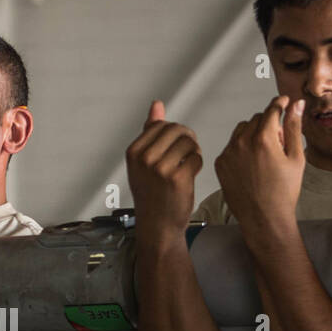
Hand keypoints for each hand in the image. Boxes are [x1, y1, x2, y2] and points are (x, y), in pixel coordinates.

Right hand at [125, 100, 202, 239]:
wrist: (157, 225)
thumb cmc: (151, 194)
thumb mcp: (143, 162)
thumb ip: (150, 132)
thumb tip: (156, 105)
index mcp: (134, 152)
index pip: (161, 125)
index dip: (174, 133)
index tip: (175, 146)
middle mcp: (144, 159)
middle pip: (176, 130)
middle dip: (186, 139)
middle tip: (187, 153)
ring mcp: (160, 168)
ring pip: (188, 142)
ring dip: (193, 151)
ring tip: (188, 163)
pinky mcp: (177, 178)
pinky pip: (196, 157)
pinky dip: (197, 164)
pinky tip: (190, 174)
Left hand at [214, 96, 304, 242]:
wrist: (263, 218)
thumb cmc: (283, 192)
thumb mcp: (295, 158)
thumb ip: (294, 128)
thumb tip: (296, 106)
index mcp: (263, 139)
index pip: (271, 109)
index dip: (280, 104)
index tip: (284, 102)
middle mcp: (242, 143)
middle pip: (256, 118)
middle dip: (268, 123)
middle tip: (278, 140)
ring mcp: (229, 153)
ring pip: (242, 130)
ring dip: (253, 133)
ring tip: (265, 153)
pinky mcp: (221, 163)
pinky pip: (231, 145)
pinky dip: (241, 147)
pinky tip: (252, 164)